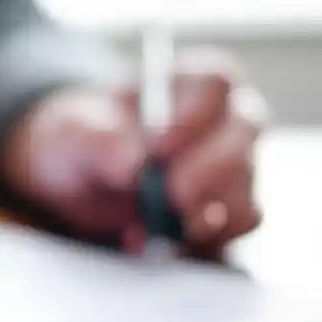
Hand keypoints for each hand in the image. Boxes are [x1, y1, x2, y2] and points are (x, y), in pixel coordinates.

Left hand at [0, 48, 267, 253]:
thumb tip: (132, 166)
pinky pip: (240, 224)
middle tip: (171, 194)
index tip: (158, 146)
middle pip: (244, 132)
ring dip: (212, 210)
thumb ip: (99, 139)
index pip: (216, 80)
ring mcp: (234, 166)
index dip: (194, 113)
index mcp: (190, 82)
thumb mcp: (72, 130)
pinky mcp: (228, 210)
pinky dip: (204, 238)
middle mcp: (223, 119)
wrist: (75, 177)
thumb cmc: (82, 137)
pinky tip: (159, 241)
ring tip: (161, 225)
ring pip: (248, 181)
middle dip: (210, 168)